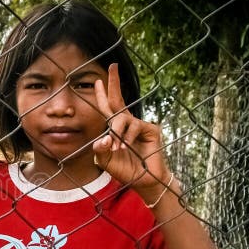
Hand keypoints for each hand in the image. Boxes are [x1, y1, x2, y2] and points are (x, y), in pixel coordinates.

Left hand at [91, 64, 171, 198]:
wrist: (143, 181)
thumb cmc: (125, 170)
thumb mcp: (105, 161)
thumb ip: (99, 150)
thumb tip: (101, 139)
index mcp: (115, 128)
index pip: (107, 108)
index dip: (102, 94)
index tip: (97, 80)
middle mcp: (127, 124)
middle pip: (118, 100)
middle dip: (114, 83)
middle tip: (113, 66)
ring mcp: (140, 126)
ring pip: (122, 119)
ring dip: (117, 132)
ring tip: (117, 148)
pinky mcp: (151, 129)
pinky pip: (135, 127)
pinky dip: (127, 138)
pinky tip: (126, 147)